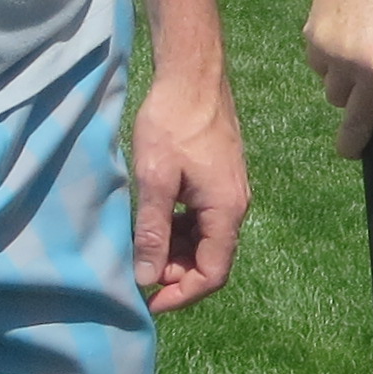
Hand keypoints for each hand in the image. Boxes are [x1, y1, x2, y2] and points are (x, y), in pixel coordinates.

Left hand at [129, 64, 248, 313]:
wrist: (193, 73)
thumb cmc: (173, 123)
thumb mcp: (155, 178)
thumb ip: (153, 230)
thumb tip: (147, 278)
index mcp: (226, 209)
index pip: (213, 273)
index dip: (181, 294)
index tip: (147, 299)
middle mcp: (234, 204)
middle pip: (211, 259)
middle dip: (175, 274)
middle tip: (138, 270)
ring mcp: (228, 190)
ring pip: (205, 240)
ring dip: (175, 252)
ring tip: (141, 248)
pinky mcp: (217, 178)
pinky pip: (202, 219)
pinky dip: (179, 230)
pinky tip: (154, 222)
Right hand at [306, 0, 372, 201]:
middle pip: (356, 135)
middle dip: (356, 142)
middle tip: (359, 135)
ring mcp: (343, 58)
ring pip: (336, 102)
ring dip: (350, 90)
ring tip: (366, 51)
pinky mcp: (316, 42)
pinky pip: (321, 72)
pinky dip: (333, 63)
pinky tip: (350, 33)